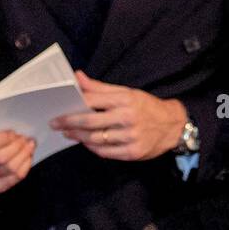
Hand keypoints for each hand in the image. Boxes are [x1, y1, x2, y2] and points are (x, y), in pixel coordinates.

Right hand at [0, 128, 35, 192]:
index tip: (12, 132)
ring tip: (29, 144)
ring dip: (24, 155)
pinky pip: (15, 177)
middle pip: (1, 158)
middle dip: (17, 146)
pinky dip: (25, 166)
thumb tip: (1, 121)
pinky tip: (27, 157)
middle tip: (24, 137)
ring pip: (11, 168)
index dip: (2, 139)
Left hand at [51, 70, 186, 160]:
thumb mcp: (125, 92)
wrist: (174, 125)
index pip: (91, 101)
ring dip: (78, 136)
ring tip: (67, 133)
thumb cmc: (145, 106)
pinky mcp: (133, 153)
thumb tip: (77, 76)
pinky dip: (93, 148)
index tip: (57, 108)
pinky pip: (106, 152)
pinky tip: (85, 142)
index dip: (72, 105)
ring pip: (96, 139)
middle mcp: (128, 118)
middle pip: (90, 122)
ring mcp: (131, 137)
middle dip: (68, 123)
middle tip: (55, 124)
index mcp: (125, 100)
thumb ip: (99, 87)